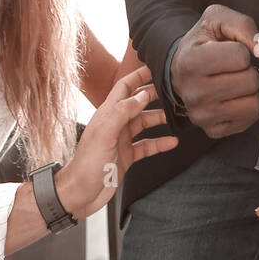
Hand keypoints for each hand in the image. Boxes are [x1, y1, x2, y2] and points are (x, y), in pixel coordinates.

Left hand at [56, 65, 176, 218]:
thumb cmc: (87, 164)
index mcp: (107, 113)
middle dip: (154, 96)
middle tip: (173, 91)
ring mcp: (121, 140)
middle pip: (137, 103)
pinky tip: (172, 142)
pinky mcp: (127, 156)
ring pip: (144, 123)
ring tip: (177, 116)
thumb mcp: (105, 133)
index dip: (138, 76)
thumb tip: (142, 94)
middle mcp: (115, 124)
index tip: (155, 67)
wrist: (81, 192)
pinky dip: (160, 143)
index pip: (124, 87)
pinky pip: (147, 145)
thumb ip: (122, 111)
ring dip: (159, 119)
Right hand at [170, 4, 258, 138]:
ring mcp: (201, 115)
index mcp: (189, 62)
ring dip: (250, 90)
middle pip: (250, 81)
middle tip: (231, 68)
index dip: (240, 50)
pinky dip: (247, 105)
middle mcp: (192, 93)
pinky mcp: (212, 130)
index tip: (225, 51)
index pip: (241, 56)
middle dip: (248, 70)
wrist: (182, 69)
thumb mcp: (216, 19)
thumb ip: (243, 25)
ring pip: (254, 104)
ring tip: (233, 82)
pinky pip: (251, 119)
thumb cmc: (203, 42)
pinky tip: (232, 97)